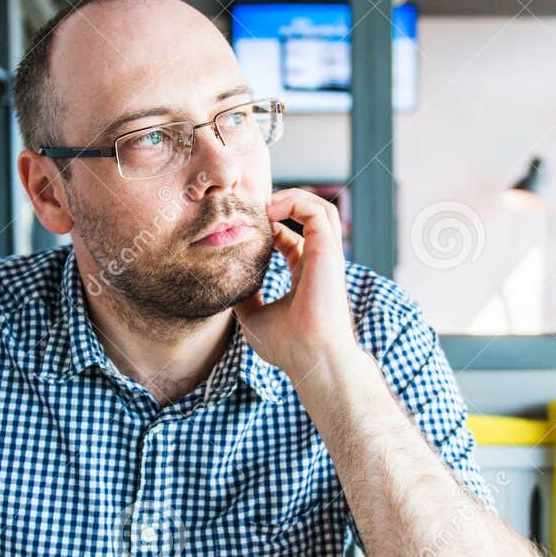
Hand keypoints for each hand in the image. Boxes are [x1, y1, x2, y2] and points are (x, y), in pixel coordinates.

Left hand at [232, 189, 358, 375]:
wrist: (310, 358)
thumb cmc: (288, 346)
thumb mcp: (254, 317)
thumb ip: (244, 298)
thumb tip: (226, 286)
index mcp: (305, 277)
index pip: (291, 241)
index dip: (269, 227)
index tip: (245, 226)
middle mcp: (319, 263)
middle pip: (309, 219)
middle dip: (283, 205)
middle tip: (254, 206)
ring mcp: (326, 256)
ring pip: (320, 209)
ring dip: (292, 198)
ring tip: (265, 204)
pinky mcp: (328, 251)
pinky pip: (317, 212)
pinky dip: (296, 202)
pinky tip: (271, 211)